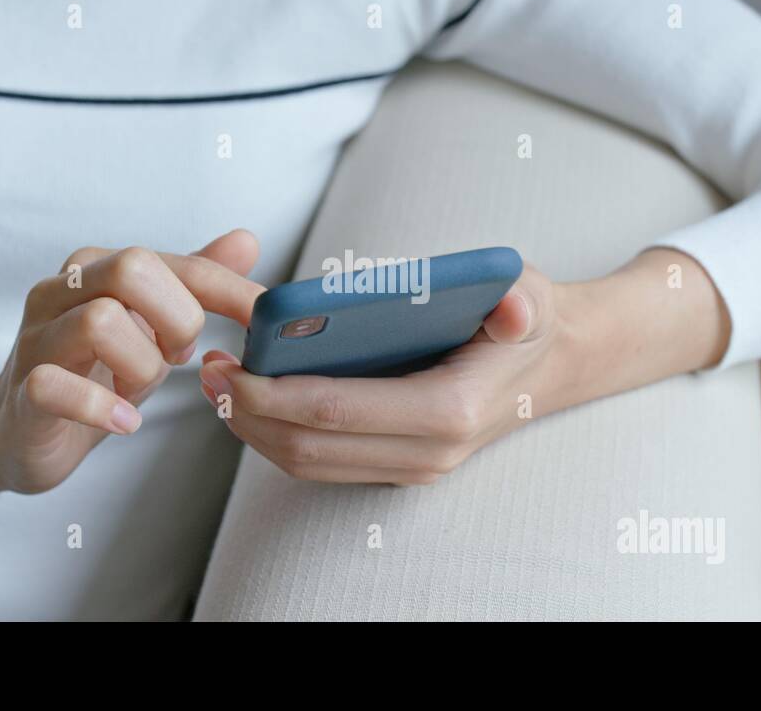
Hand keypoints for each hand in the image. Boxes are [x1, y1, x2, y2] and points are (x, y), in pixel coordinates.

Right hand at [0, 229, 264, 511]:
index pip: (174, 262)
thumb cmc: (93, 372)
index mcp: (96, 269)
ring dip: (142, 365)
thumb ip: (193, 281)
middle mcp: (60, 292)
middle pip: (132, 269)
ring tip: (139, 388)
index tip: (262, 322)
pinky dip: (101, 408)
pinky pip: (55, 385)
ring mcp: (36, 341)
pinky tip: (124, 421)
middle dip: (178, 318)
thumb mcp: (152, 324)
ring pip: (100, 322)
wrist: (17, 431)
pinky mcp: (22, 392)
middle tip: (178, 355)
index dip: (227, 290)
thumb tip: (246, 239)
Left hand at [197, 249, 728, 484]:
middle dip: (248, 414)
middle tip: (210, 372)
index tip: (230, 365)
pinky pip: (322, 463)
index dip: (272, 393)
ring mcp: (410, 468)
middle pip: (309, 448)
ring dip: (255, 430)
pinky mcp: (396, 466)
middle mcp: (426, 453)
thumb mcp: (528, 293)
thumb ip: (518, 300)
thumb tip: (513, 308)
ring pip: (308, 464)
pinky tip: (254, 398)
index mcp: (447, 410)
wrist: (551, 365)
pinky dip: (279, 436)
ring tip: (221, 383)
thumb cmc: (524, 320)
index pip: (337, 411)